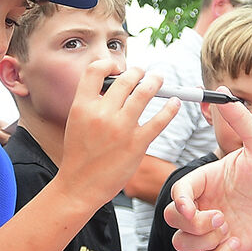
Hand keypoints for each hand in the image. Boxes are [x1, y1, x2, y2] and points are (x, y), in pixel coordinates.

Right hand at [55, 61, 173, 204]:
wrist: (80, 185)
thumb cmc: (79, 154)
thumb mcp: (76, 122)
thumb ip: (91, 102)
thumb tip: (114, 85)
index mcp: (82, 106)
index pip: (96, 70)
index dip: (109, 64)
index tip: (118, 68)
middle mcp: (102, 114)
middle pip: (126, 79)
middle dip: (139, 72)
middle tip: (144, 73)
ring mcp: (121, 128)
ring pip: (145, 93)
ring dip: (156, 81)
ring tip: (159, 79)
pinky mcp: (137, 143)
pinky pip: (160, 119)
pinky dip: (171, 108)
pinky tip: (175, 102)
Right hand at [165, 101, 251, 250]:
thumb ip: (240, 119)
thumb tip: (221, 90)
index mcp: (208, 179)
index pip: (177, 191)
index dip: (179, 201)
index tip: (195, 207)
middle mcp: (207, 203)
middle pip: (172, 219)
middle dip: (191, 224)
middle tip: (221, 219)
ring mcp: (215, 227)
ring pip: (183, 242)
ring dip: (202, 241)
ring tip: (230, 231)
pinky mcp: (227, 246)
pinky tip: (236, 245)